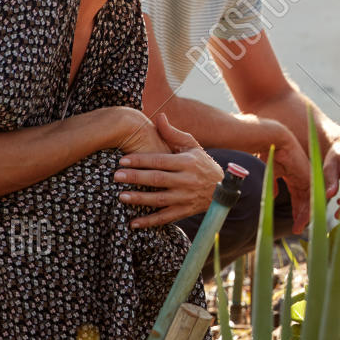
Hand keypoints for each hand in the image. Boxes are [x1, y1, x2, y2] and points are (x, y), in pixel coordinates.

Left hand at [115, 112, 222, 227]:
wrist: (223, 187)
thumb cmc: (202, 163)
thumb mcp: (192, 145)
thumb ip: (173, 133)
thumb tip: (158, 117)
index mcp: (187, 162)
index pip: (160, 161)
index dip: (141, 160)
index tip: (122, 160)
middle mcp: (187, 180)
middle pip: (157, 179)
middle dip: (135, 178)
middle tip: (116, 176)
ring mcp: (186, 198)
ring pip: (160, 199)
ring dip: (140, 199)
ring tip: (121, 196)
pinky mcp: (185, 211)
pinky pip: (165, 218)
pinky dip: (149, 221)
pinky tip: (134, 222)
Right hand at [268, 130, 313, 234]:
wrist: (274, 140)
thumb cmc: (269, 152)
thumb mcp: (271, 171)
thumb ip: (274, 183)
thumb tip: (275, 195)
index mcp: (295, 175)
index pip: (298, 196)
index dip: (297, 209)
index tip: (294, 222)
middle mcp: (303, 177)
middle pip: (306, 201)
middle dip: (301, 216)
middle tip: (297, 229)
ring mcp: (308, 177)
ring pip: (310, 201)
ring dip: (304, 216)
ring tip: (298, 228)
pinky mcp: (310, 177)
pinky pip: (311, 196)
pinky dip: (308, 209)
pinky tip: (304, 220)